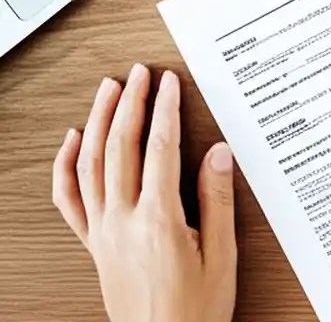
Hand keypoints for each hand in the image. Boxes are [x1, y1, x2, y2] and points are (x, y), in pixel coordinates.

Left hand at [51, 64, 237, 321]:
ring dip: (99, 122)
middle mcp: (123, 222)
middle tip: (139, 74)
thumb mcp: (222, 256)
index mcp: (158, 221)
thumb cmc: (196, 310)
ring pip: (91, 165)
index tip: (169, 84)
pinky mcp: (94, 244)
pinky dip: (66, 167)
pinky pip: (69, 200)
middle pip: (120, 149)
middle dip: (130, 104)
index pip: (160, 150)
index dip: (164, 111)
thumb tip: (218, 154)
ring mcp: (102, 233)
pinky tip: (73, 142)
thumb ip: (217, 201)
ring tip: (109, 91)